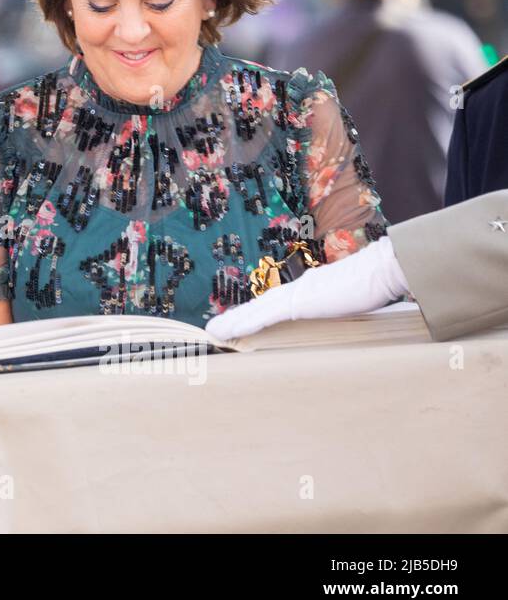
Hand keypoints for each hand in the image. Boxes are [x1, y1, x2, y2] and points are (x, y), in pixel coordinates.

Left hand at [205, 236, 409, 340]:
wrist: (386, 268)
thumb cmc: (380, 283)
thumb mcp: (359, 300)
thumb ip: (347, 307)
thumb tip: (353, 316)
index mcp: (312, 288)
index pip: (277, 303)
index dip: (258, 312)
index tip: (243, 320)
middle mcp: (299, 287)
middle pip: (260, 305)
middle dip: (238, 317)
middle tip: (217, 327)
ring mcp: (296, 293)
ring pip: (255, 311)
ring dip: (233, 322)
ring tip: (213, 331)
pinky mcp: (298, 302)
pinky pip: (262, 316)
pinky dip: (242, 323)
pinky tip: (227, 331)